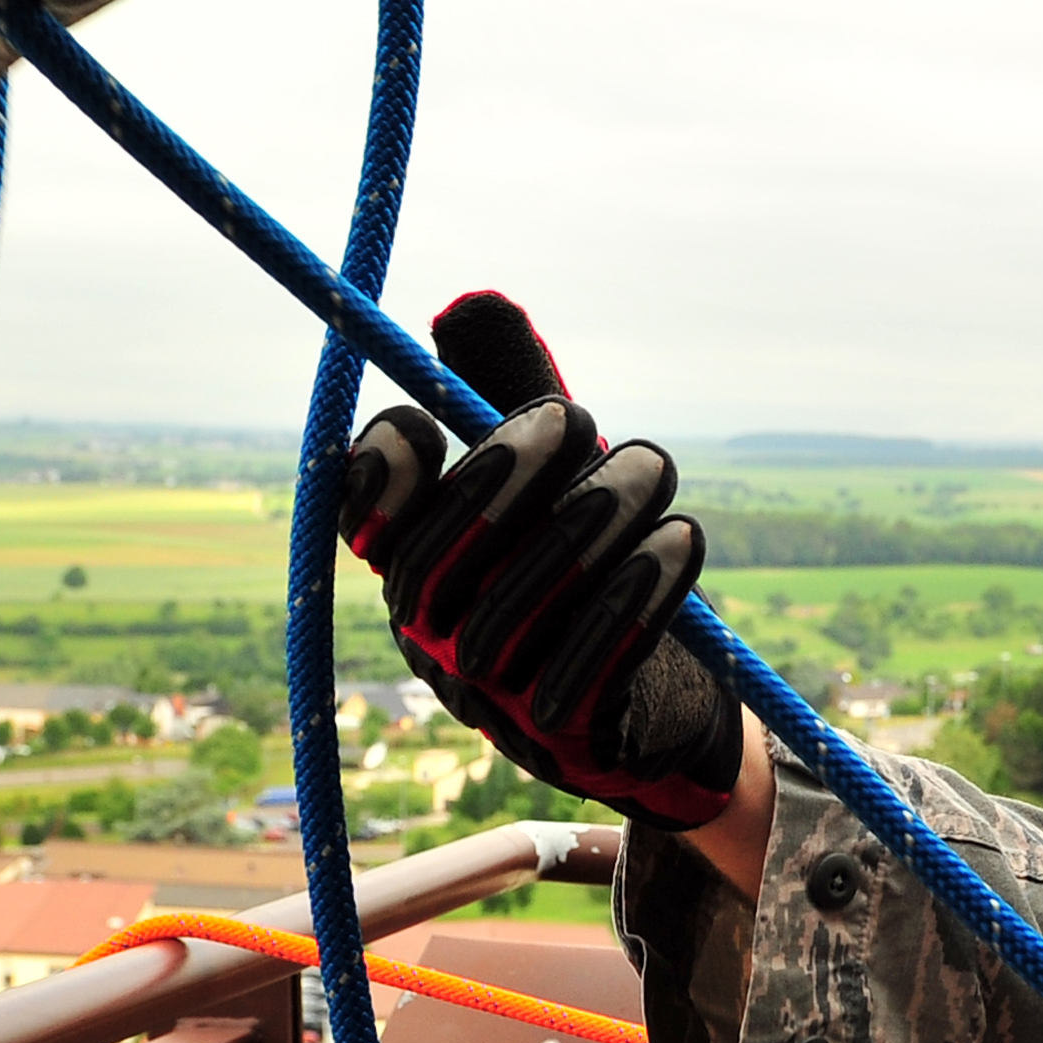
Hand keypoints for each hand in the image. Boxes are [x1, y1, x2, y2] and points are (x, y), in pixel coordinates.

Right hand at [339, 293, 742, 832]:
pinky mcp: (563, 738)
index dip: (376, 480)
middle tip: (573, 414)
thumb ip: (511, 392)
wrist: (658, 704)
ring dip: (589, 528)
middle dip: (505, 481)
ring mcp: (490, 699)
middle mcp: (432, 638)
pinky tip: (681, 539)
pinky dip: (636, 601)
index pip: (360, 523)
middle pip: (435, 566)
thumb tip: (470, 305)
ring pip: (516, 613)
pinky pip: (587, 671)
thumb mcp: (556, 471)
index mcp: (413, 566)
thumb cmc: (593, 563)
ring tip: (653, 468)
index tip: (427, 427)